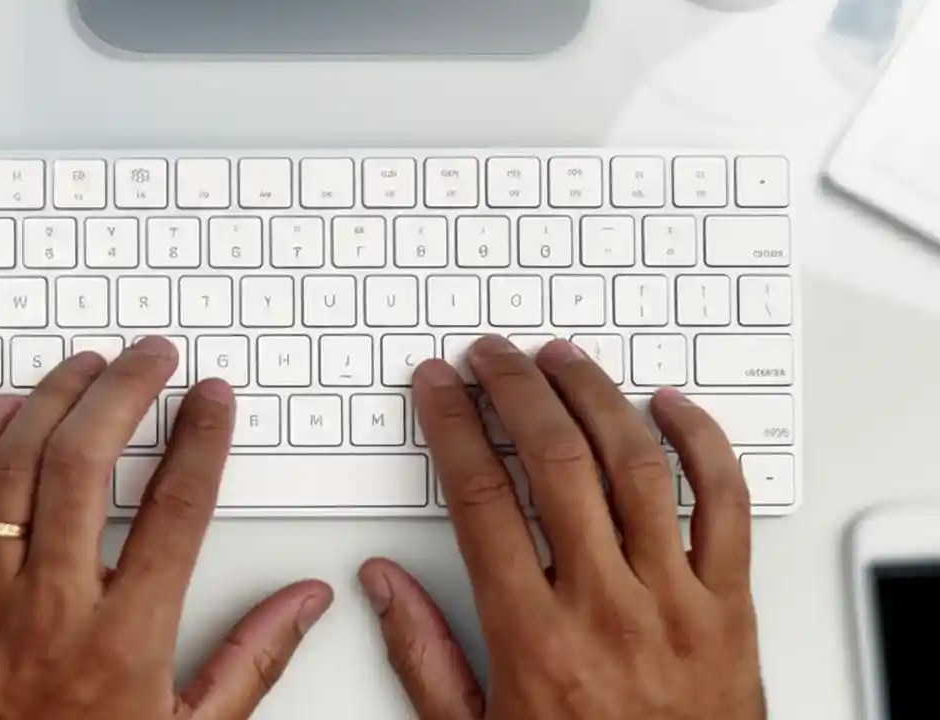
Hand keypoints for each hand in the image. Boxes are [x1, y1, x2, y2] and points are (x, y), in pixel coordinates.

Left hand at [0, 337, 332, 719]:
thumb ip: (252, 659)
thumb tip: (306, 602)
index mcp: (123, 643)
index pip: (174, 511)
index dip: (201, 440)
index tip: (212, 400)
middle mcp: (49, 612)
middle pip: (81, 466)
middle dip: (123, 392)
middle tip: (151, 358)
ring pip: (8, 470)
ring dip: (50, 403)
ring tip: (86, 369)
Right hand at [360, 336, 763, 718]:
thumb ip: (424, 654)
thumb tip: (381, 583)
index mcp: (535, 640)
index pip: (481, 499)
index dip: (453, 426)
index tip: (439, 388)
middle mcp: (607, 609)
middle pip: (557, 463)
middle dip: (516, 390)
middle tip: (493, 356)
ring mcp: (677, 602)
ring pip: (637, 468)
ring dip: (594, 399)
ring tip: (562, 362)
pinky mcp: (730, 607)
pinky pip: (726, 505)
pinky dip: (703, 444)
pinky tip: (670, 408)